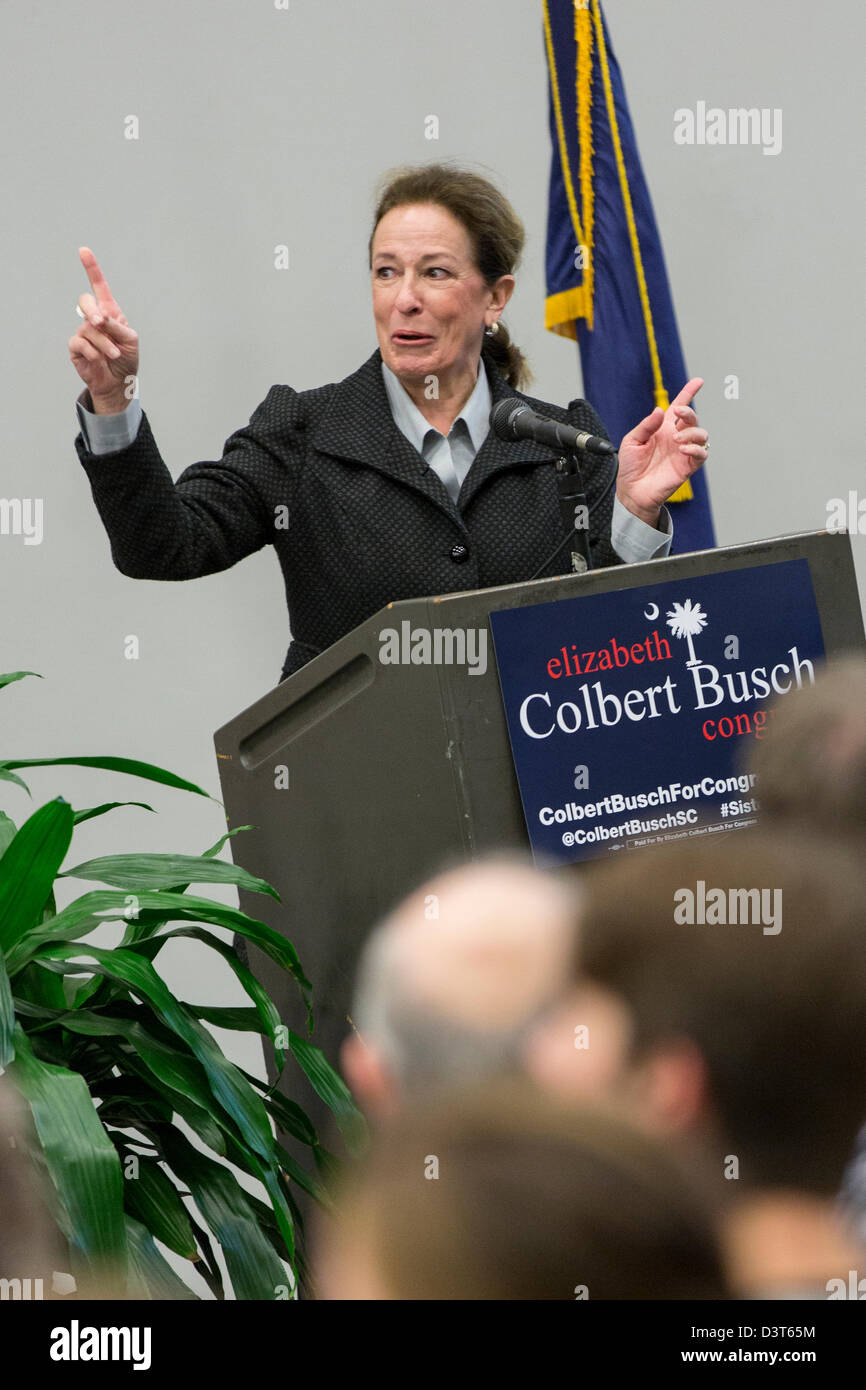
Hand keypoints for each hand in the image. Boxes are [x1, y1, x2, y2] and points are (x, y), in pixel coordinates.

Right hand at [68, 247, 138, 406]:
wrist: (119, 383)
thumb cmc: (127, 359)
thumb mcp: (131, 341)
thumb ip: (118, 327)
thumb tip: (101, 319)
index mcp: (110, 312)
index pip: (99, 287)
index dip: (91, 268)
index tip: (84, 251)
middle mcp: (94, 319)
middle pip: (85, 301)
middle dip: (93, 310)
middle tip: (101, 322)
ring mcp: (84, 332)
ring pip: (87, 328)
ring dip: (104, 342)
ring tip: (114, 354)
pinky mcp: (76, 348)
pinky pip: (79, 342)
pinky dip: (92, 351)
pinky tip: (99, 359)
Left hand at [616, 378, 708, 526]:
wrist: (632, 491)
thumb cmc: (631, 467)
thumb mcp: (632, 441)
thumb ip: (646, 426)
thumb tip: (660, 411)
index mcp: (663, 429)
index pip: (678, 407)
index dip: (688, 393)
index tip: (698, 382)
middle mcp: (675, 438)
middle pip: (692, 418)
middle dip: (688, 411)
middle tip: (678, 413)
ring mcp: (683, 452)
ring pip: (701, 434)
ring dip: (692, 432)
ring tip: (676, 440)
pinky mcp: (687, 466)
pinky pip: (701, 454)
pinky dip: (696, 449)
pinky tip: (683, 449)